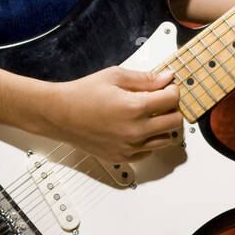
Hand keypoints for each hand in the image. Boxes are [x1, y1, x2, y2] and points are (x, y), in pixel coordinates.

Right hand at [36, 66, 182, 164]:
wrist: (59, 114)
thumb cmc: (82, 94)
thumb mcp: (115, 77)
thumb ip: (145, 78)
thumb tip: (166, 77)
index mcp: (135, 107)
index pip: (172, 99)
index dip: (173, 90)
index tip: (167, 87)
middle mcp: (135, 131)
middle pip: (175, 122)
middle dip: (172, 108)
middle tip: (162, 101)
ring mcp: (129, 147)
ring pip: (166, 140)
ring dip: (164, 126)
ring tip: (152, 116)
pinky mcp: (122, 157)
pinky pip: (149, 152)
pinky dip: (150, 141)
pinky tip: (140, 129)